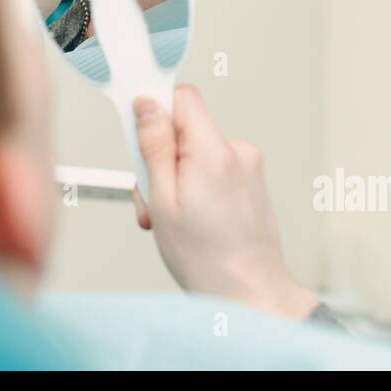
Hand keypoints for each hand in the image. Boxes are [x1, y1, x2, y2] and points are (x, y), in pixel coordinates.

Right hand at [132, 85, 317, 319]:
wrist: (250, 294)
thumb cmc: (209, 260)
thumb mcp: (164, 202)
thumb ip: (154, 148)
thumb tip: (147, 107)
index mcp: (214, 153)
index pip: (183, 97)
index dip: (155, 109)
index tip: (138, 130)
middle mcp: (238, 152)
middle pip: (185, 128)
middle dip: (161, 156)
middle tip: (154, 197)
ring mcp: (249, 166)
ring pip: (196, 151)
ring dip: (177, 176)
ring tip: (174, 217)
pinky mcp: (252, 180)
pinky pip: (213, 166)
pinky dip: (196, 185)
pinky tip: (193, 217)